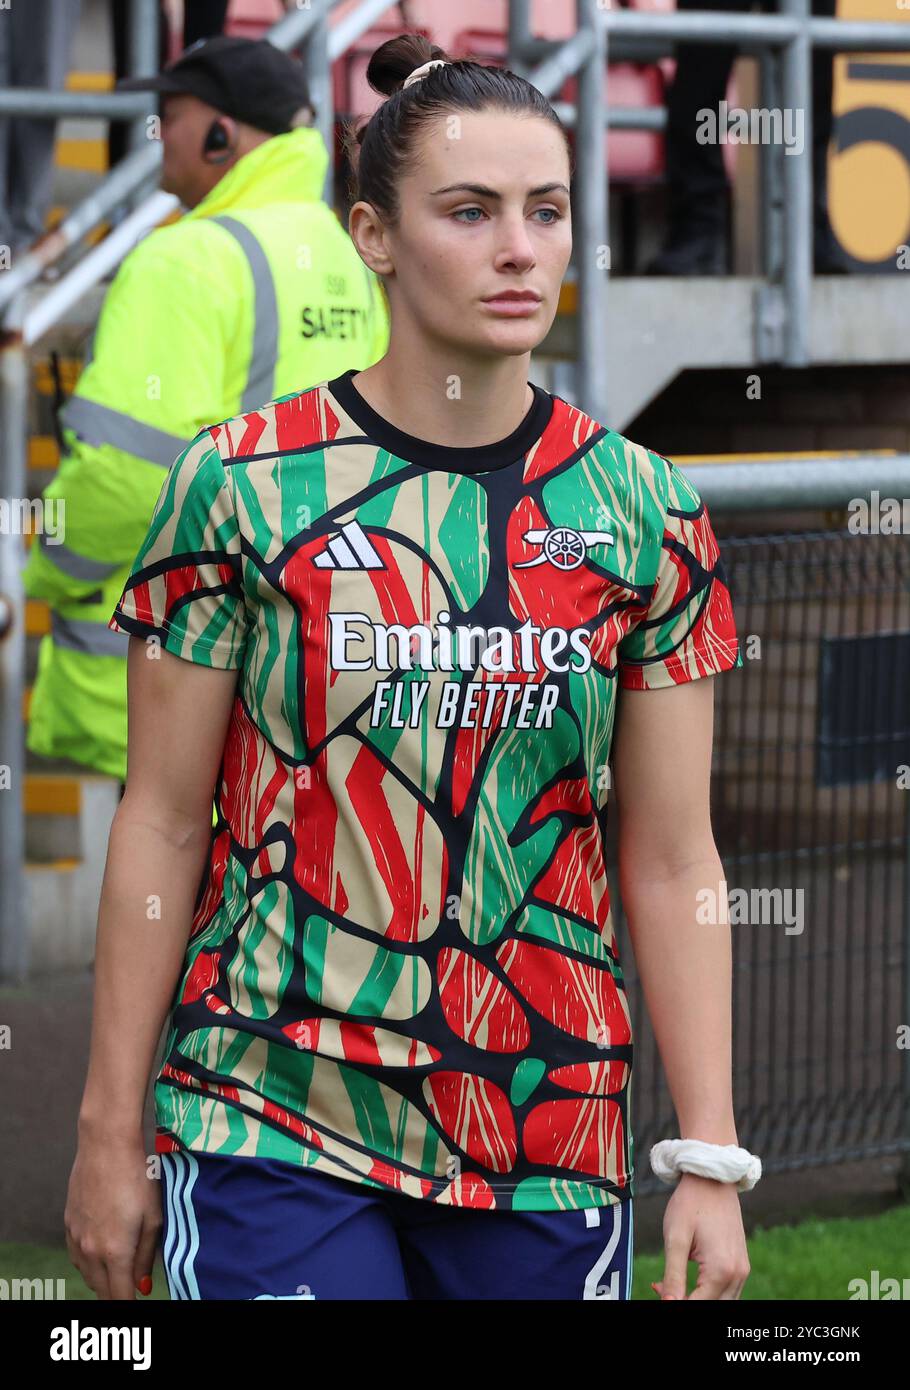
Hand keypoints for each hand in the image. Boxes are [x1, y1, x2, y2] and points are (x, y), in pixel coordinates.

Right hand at [65, 1134, 161, 1299]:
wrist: (106, 1146)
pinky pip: (77, 1257)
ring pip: (87, 1275)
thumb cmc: (138, 1177)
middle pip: (101, 1289)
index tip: (138, 1300)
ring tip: (119, 1272)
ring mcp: (76, 1238)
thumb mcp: (152, 1217)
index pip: (119, 1296)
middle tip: (131, 1288)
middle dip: (116, 1294)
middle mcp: (91, 1250)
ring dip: (102, 1279)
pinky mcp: (68, 1225)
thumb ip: (146, 1256)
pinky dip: (89, 1263)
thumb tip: (143, 1287)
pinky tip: (101, 1253)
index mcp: (115, 1251)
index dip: (130, 1304)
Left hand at [652, 1172, 749, 1299]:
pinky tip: (689, 1278)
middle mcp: (737, 1274)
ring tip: (671, 1282)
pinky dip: (709, 1291)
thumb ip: (673, 1275)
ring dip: (698, 1298)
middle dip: (685, 1301)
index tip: (656, 1289)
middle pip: (713, 1306)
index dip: (675, 1303)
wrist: (712, 1177)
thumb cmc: (691, 1203)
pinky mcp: (741, 1263)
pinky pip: (727, 1290)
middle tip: (660, 1285)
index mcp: (721, 1270)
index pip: (697, 1305)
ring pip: (722, 1302)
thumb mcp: (676, 1238)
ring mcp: (742, 1269)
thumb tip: (668, 1304)